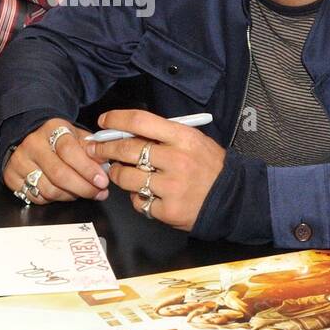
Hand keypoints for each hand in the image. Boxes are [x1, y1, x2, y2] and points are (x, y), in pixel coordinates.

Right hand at [2, 118, 109, 204]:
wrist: (30, 137)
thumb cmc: (58, 140)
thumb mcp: (76, 137)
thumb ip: (92, 150)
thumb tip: (106, 166)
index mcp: (51, 129)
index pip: (69, 150)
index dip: (87, 168)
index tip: (102, 180)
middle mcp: (32, 144)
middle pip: (59, 174)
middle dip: (83, 187)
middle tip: (98, 192)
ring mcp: (20, 161)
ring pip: (49, 189)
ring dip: (72, 195)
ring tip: (83, 192)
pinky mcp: (12, 177)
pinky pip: (37, 197)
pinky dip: (55, 199)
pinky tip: (65, 192)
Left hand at [84, 109, 225, 230]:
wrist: (233, 199)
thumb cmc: (210, 167)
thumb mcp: (193, 140)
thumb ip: (164, 135)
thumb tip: (127, 131)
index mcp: (182, 137)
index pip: (140, 121)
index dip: (116, 120)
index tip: (104, 122)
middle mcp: (175, 160)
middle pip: (126, 149)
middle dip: (105, 148)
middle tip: (95, 148)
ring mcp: (170, 187)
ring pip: (126, 177)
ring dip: (118, 174)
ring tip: (121, 173)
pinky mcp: (167, 210)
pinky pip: (138, 202)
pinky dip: (137, 198)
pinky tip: (146, 194)